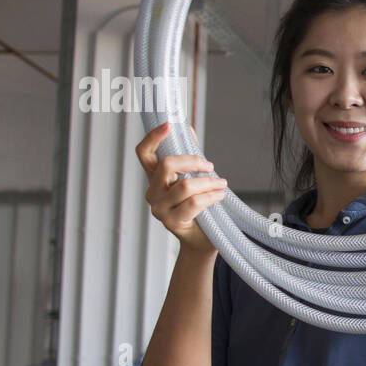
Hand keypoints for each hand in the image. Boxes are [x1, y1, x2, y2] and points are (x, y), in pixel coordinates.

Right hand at [136, 122, 227, 255]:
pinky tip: (220, 195)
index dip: (153, 137)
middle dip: (193, 161)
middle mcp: (152, 192)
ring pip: (185, 185)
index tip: (169, 124)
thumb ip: (189, 157)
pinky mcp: (172, 222)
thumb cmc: (197, 208)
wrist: (201, 240)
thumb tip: (187, 128)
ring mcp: (160, 208)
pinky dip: (211, 196)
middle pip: (167, 165)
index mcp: (154, 178)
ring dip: (209, 182)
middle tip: (210, 166)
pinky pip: (194, 202)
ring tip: (222, 183)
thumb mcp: (192, 179)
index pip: (144, 154)